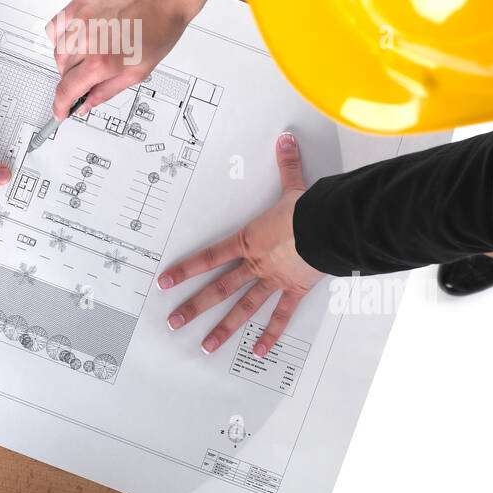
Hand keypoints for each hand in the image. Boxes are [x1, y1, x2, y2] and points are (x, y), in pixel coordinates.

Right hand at [44, 0, 213, 118]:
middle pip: (63, 72)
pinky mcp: (78, 4)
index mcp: (103, 62)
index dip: (60, 105)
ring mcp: (80, 20)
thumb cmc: (161, 27)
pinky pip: (55, 26)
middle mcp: (87, 41)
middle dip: (73, 81)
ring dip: (67, 61)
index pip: (66, 90)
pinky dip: (59, 38)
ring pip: (57, 51)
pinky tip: (75, 40)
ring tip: (90, 55)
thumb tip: (86, 104)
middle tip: (91, 78)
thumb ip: (106, 91)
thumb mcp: (138, 72)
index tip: (60, 110)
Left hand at [157, 132, 326, 356]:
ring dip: (224, 328)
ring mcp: (273, 281)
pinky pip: (280, 316)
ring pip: (243, 308)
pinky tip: (259, 351)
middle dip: (194, 306)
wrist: (327, 229)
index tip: (164, 282)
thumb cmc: (307, 211)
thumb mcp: (293, 186)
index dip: (185, 269)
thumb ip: (287, 165)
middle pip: (219, 289)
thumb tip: (285, 141)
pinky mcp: (294, 291)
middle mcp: (256, 265)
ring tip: (206, 346)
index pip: (209, 257)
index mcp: (248, 241)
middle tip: (174, 322)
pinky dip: (271, 335)